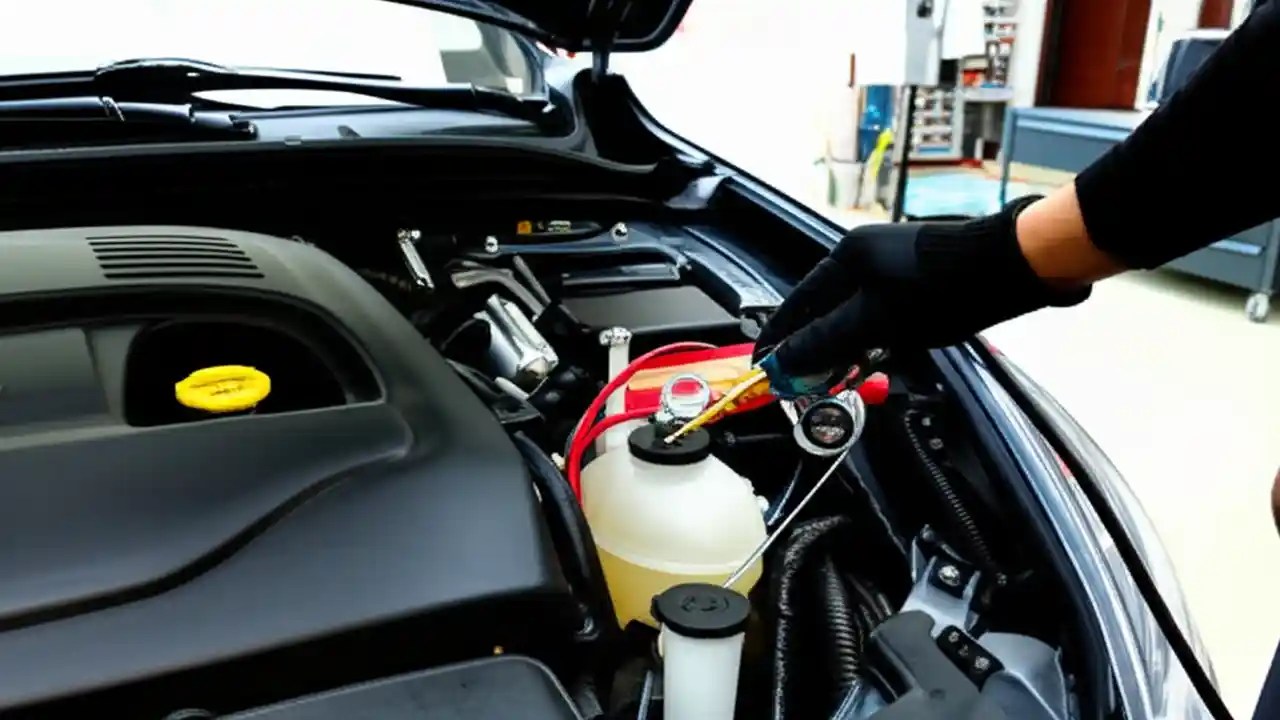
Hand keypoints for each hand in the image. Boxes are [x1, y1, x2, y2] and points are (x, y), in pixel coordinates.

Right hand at [755, 196, 1090, 396]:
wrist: (1011, 268)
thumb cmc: (941, 289)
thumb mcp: (875, 320)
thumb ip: (825, 341)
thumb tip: (782, 363)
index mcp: (847, 256)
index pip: (799, 303)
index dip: (780, 339)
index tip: (763, 366)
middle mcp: (866, 256)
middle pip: (825, 311)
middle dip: (811, 349)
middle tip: (799, 383)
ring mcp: (894, 268)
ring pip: (854, 317)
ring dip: (842, 349)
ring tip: (832, 380)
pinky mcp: (920, 283)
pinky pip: (880, 317)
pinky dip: (870, 341)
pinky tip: (871, 362)